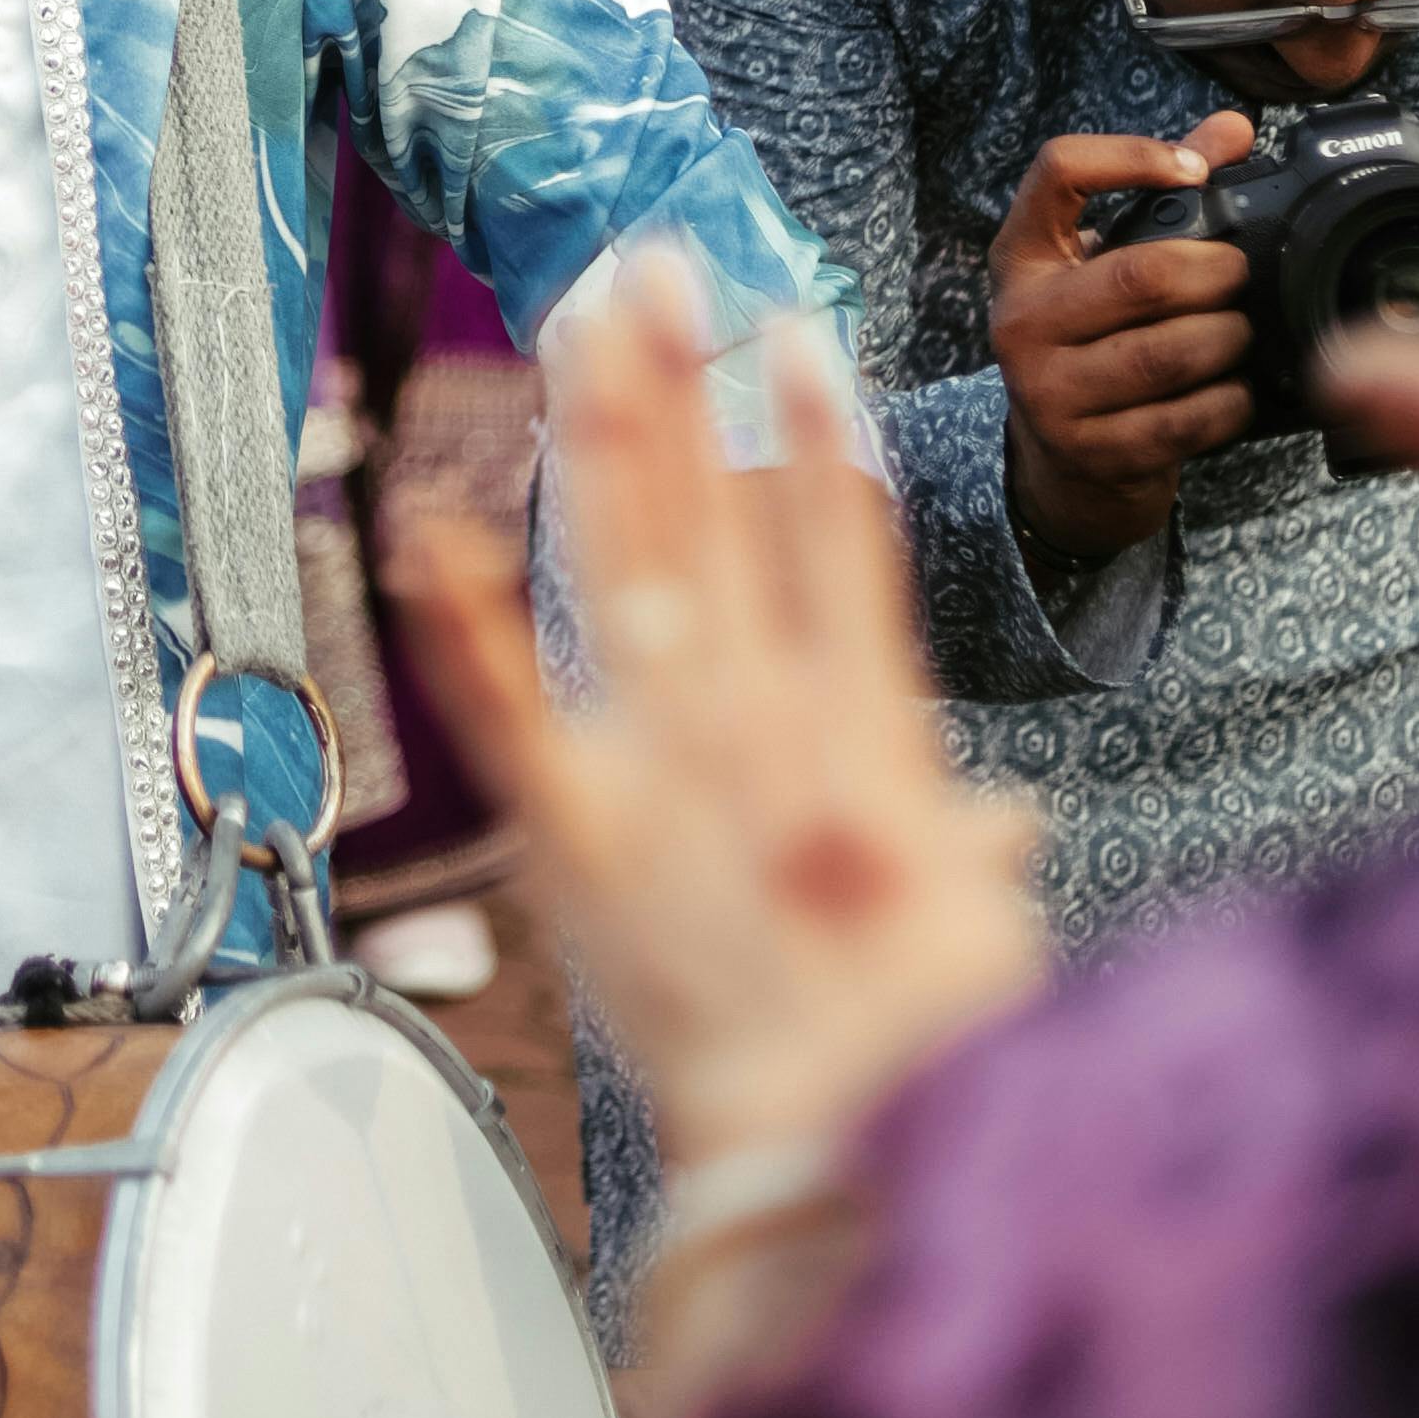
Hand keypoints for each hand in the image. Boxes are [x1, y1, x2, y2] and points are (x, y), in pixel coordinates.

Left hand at [390, 258, 1043, 1173]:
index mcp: (865, 723)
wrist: (840, 1154)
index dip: (805, 416)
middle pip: (713, 503)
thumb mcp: (973, 932)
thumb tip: (992, 829)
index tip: (782, 322)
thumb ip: (968, 851)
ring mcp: (666, 756)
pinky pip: (503, 697)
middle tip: (651, 263)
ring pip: (630, 550)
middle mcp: (761, 709)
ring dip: (604, 427)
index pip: (834, 526)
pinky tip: (426, 512)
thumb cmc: (922, 1057)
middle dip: (678, 376)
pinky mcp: (573, 823)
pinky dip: (461, 606)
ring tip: (588, 317)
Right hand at [991, 113, 1257, 554]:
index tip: (1195, 172)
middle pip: (1141, 275)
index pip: (1059, 170)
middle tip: (1239, 274)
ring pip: (1169, 353)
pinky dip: (1228, 402)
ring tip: (1239, 330)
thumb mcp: (1106, 259)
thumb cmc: (1094, 335)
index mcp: (1021, 256)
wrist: (1063, 459)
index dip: (1134, 156)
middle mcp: (1021, 320)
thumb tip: (1236, 128)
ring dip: (1227, 339)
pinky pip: (1183, 420)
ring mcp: (1048, 391)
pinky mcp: (1089, 450)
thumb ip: (1167, 189)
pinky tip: (1234, 389)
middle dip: (1216, 272)